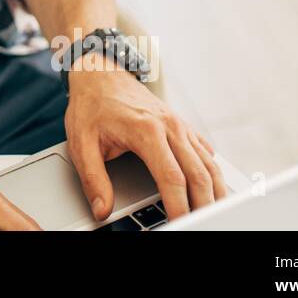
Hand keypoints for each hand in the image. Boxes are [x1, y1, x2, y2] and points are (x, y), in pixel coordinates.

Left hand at [64, 51, 227, 220]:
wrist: (99, 72)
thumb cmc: (91, 106)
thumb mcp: (81, 142)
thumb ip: (93, 179)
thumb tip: (101, 209)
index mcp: (146, 131)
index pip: (172, 177)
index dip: (178, 206)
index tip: (179, 224)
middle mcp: (169, 126)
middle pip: (198, 174)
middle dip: (203, 205)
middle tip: (200, 225)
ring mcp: (179, 125)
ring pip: (208, 164)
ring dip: (215, 192)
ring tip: (213, 214)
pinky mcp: (182, 125)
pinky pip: (205, 152)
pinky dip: (212, 173)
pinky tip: (213, 190)